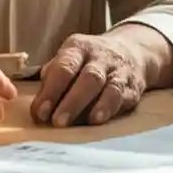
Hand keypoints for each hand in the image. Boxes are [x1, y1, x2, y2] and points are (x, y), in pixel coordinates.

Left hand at [32, 32, 148, 126]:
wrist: (132, 49)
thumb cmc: (88, 62)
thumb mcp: (69, 59)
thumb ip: (52, 78)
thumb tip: (39, 105)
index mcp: (78, 48)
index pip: (64, 67)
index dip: (51, 91)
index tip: (40, 112)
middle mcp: (100, 57)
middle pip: (89, 77)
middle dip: (72, 101)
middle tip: (57, 122)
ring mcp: (119, 70)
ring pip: (109, 87)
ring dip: (96, 106)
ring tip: (82, 123)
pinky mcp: (133, 86)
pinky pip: (123, 96)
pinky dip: (111, 109)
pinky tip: (99, 119)